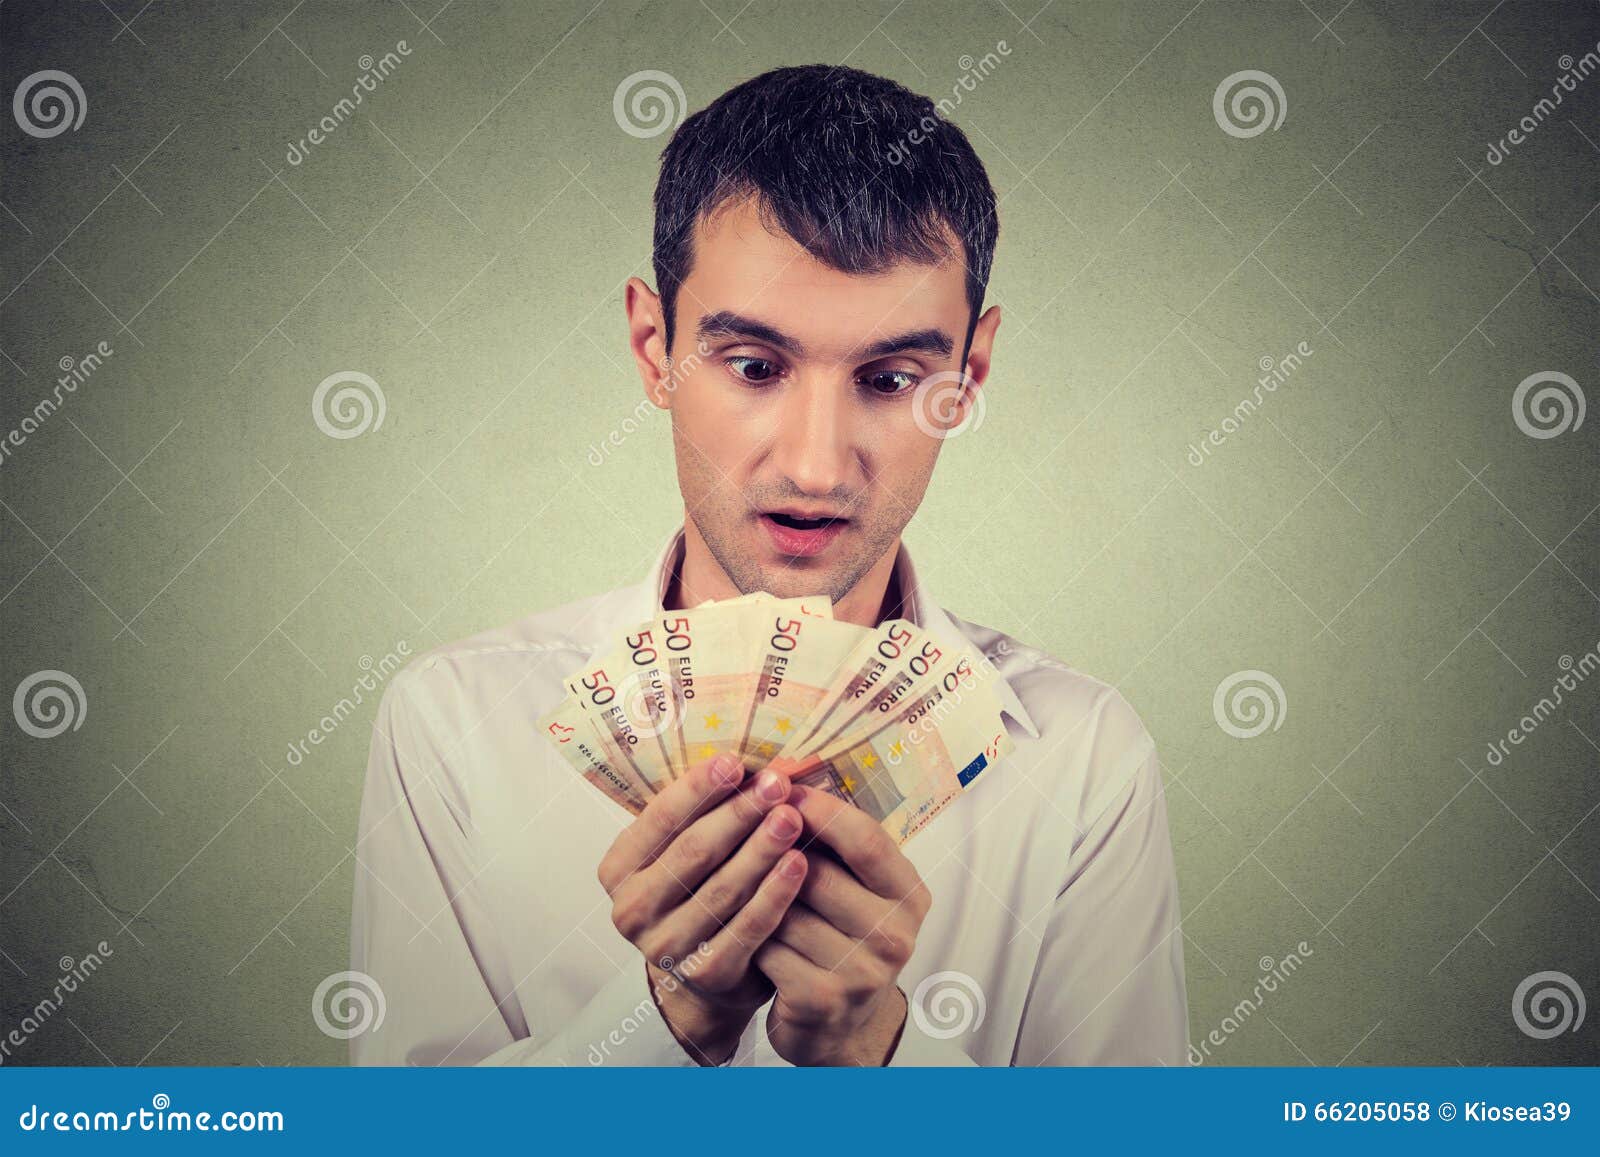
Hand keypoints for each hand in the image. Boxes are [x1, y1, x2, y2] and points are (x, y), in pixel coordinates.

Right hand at [597, 753, 808, 1064]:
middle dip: (739, 813)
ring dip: (761, 849)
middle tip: (777, 785)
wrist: (706, 975)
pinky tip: (799, 865)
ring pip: (722, 888)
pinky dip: (775, 894)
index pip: (659, 819)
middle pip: (693, 851)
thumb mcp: (682, 851)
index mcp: (619, 868)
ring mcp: (665, 947)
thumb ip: (699, 813)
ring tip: (793, 817)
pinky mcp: (705, 974)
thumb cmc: (697, 891)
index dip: (699, 789)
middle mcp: (632, 910)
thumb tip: (746, 760)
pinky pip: (747, 928)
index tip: (736, 761)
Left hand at [754, 785, 931, 1065]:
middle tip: (737, 826)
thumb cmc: (839, 938)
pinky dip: (748, 934)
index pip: (865, 838)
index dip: (817, 808)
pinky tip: (736, 927)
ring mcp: (862, 972)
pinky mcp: (823, 1001)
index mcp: (909, 894)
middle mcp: (895, 934)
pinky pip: (768, 949)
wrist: (838, 1027)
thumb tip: (788, 776)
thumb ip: (839, 844)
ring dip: (754, 894)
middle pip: (816, 872)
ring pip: (785, 911)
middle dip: (772, 849)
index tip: (778, 786)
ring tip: (732, 880)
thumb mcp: (860, 890)